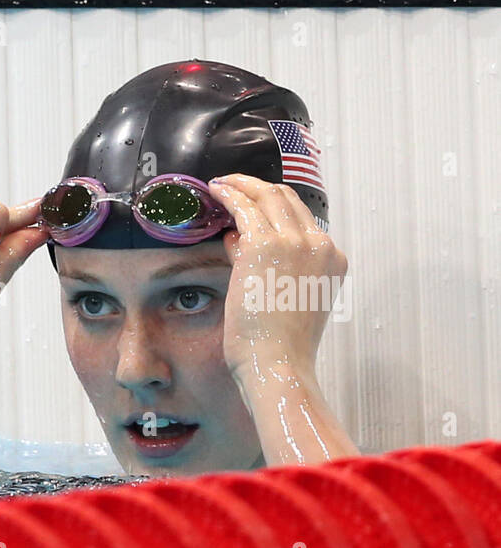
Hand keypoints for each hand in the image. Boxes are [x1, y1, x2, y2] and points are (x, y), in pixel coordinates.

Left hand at [208, 174, 357, 465]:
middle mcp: (320, 244)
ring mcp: (296, 242)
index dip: (275, 207)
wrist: (278, 363)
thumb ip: (268, 267)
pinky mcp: (265, 245)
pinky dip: (230, 194)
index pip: (303, 220)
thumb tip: (239, 240)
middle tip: (233, 185)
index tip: (253, 203)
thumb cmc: (277, 344)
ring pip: (268, 196)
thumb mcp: (285, 299)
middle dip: (258, 188)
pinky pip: (245, 206)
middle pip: (288, 200)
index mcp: (333, 259)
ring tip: (221, 184)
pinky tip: (215, 189)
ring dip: (241, 185)